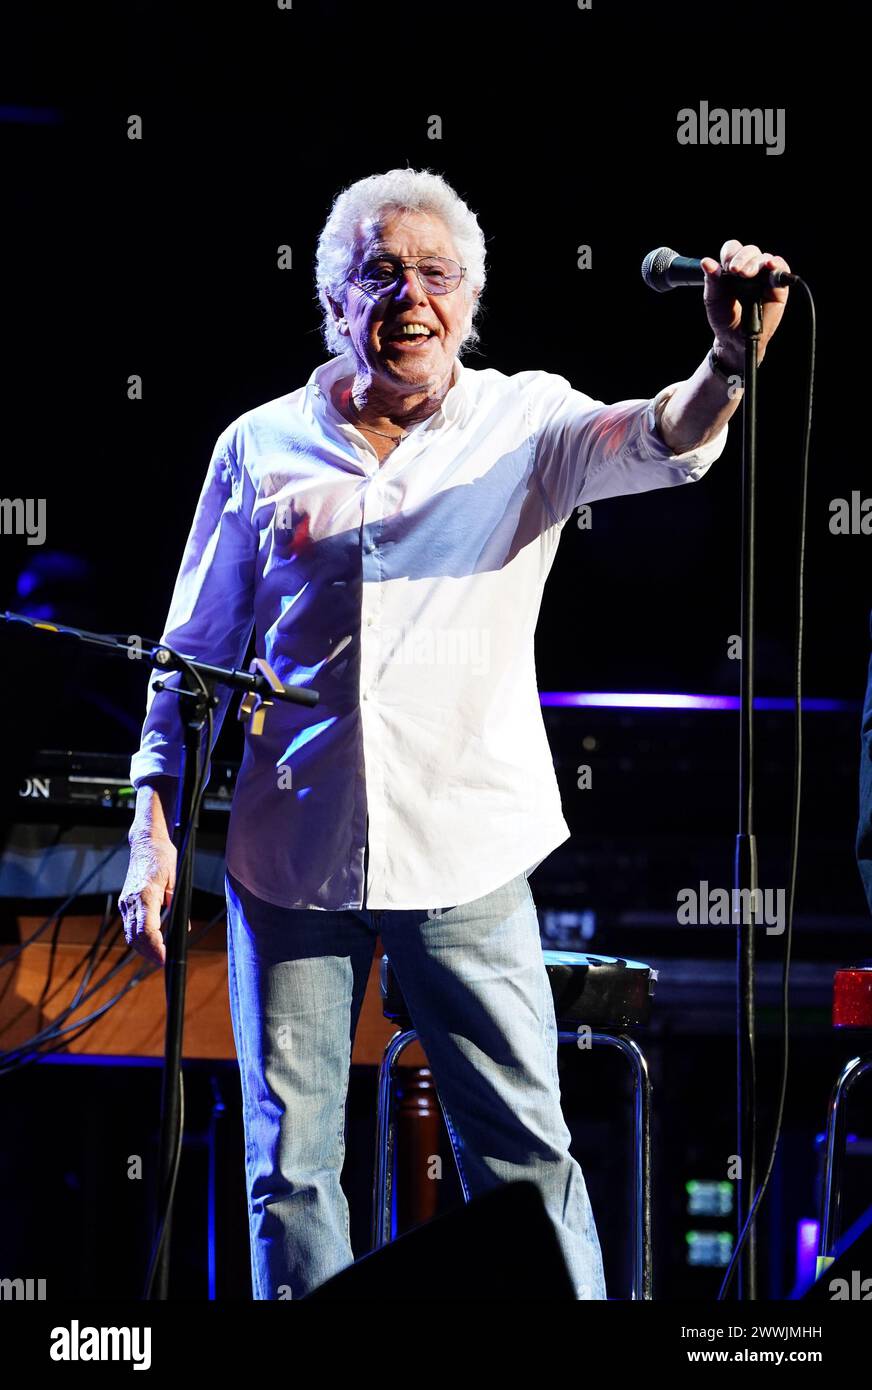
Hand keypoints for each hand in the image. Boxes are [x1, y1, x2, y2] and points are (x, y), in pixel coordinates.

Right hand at [119, 835, 182, 966]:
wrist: (145, 843)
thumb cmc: (162, 857)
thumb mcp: (177, 878)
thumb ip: (178, 904)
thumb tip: (184, 928)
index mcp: (144, 894)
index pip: (146, 929)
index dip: (155, 947)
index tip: (164, 959)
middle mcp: (130, 901)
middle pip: (135, 937)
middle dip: (149, 953)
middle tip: (164, 962)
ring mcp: (125, 902)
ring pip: (130, 934)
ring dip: (143, 948)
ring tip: (159, 956)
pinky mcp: (125, 903)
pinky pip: (130, 927)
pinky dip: (139, 938)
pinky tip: (151, 943)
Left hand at [701, 240, 790, 370]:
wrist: (733, 339)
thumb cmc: (724, 318)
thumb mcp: (713, 298)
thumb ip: (712, 280)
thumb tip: (707, 261)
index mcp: (733, 268)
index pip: (734, 249)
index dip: (731, 253)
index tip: (725, 266)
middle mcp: (751, 269)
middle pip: (751, 250)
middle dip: (743, 257)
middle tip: (735, 270)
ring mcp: (765, 277)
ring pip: (765, 258)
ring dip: (756, 262)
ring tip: (746, 274)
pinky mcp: (778, 287)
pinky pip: (782, 269)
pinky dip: (778, 264)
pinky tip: (770, 265)